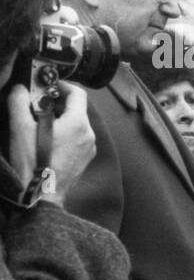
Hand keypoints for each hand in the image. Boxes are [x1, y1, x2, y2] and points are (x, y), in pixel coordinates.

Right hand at [7, 84, 96, 205]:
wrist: (42, 194)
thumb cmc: (34, 162)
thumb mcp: (20, 127)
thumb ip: (19, 102)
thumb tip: (20, 89)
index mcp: (78, 123)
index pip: (77, 93)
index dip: (62, 85)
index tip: (48, 85)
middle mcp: (88, 134)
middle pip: (77, 109)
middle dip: (57, 103)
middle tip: (37, 105)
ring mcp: (88, 148)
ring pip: (77, 125)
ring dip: (60, 119)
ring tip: (39, 124)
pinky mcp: (84, 160)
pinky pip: (77, 139)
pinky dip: (65, 134)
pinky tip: (47, 140)